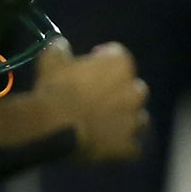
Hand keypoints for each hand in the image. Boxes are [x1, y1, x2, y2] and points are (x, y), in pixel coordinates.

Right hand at [39, 42, 148, 161]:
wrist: (52, 126)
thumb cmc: (54, 89)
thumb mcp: (52, 60)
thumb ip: (61, 49)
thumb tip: (62, 44)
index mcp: (120, 65)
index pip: (118, 55)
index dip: (103, 60)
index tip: (89, 67)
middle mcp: (134, 91)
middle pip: (134, 87)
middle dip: (120, 91)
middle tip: (98, 98)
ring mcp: (134, 120)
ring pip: (138, 118)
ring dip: (126, 119)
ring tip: (105, 124)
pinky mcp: (128, 146)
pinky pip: (132, 147)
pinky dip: (123, 146)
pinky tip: (108, 146)